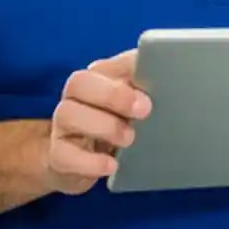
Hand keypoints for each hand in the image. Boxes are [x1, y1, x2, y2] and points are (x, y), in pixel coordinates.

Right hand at [44, 49, 151, 194]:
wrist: (76, 162)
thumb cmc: (112, 124)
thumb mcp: (129, 106)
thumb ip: (144, 91)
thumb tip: (171, 82)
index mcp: (95, 78)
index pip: (106, 64)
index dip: (128, 68)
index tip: (155, 76)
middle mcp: (74, 96)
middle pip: (80, 82)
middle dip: (113, 94)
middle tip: (144, 109)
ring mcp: (62, 125)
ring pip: (68, 114)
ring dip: (103, 126)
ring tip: (129, 138)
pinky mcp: (57, 155)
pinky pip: (64, 155)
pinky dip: (90, 162)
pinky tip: (111, 165)